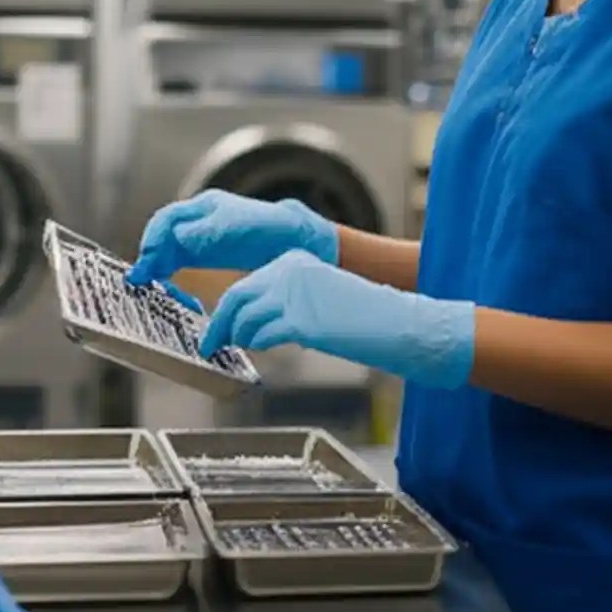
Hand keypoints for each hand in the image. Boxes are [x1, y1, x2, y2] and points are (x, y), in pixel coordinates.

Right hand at [126, 190, 338, 285]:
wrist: (292, 239)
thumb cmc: (269, 228)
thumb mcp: (237, 228)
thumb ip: (208, 231)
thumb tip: (180, 237)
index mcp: (205, 206)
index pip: (168, 219)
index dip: (154, 238)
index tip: (147, 259)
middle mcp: (197, 220)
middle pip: (162, 235)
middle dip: (149, 255)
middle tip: (140, 278)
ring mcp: (199, 236)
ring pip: (167, 249)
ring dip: (155, 266)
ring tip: (146, 284)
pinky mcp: (204, 253)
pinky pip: (178, 261)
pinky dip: (168, 272)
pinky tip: (164, 285)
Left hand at [200, 250, 475, 388]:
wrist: (400, 324)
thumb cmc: (365, 318)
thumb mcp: (319, 298)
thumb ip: (287, 303)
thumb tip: (256, 324)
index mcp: (294, 261)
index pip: (247, 284)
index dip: (228, 309)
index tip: (217, 326)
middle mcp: (290, 271)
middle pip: (236, 298)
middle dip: (219, 324)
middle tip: (210, 345)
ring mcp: (294, 294)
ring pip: (244, 318)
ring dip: (238, 338)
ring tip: (239, 350)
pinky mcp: (301, 319)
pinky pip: (262, 335)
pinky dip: (257, 344)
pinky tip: (262, 349)